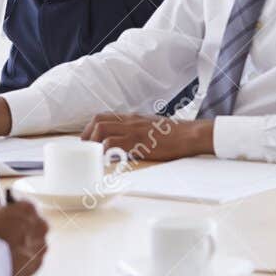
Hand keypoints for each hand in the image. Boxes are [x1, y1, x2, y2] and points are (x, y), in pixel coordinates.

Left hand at [79, 115, 214, 161]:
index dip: (91, 127)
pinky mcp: (137, 143)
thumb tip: (127, 139)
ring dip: (94, 142)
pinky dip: (105, 151)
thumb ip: (138, 129)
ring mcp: (133, 131)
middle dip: (87, 134)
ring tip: (94, 154)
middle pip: (99, 121)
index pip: (104, 116)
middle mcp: (130, 121)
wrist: (189, 134)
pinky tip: (106, 159)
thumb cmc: (174, 133)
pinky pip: (113, 143)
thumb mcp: (152, 125)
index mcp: (132, 117)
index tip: (88, 139)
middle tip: (86, 148)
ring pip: (102, 130)